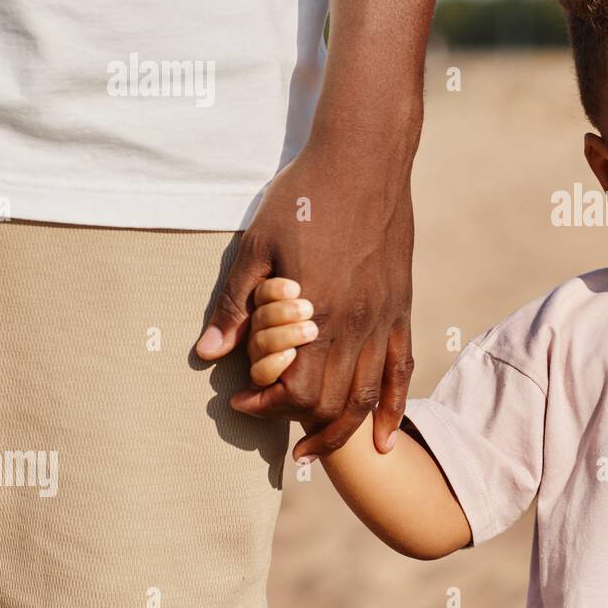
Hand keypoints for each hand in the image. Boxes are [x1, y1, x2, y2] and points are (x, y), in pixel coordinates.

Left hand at [195, 141, 414, 460]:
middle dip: (298, 420)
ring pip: (367, 395)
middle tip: (269, 415)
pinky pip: (401, 369)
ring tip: (315, 448)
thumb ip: (234, 305)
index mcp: (318, 310)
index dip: (266, 404)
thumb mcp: (255, 245)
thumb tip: (206, 354)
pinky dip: (392, 408)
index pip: (295, 386)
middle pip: (332, 400)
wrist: (363, 159)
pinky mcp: (401, 307)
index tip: (243, 400)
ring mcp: (384, 317)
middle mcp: (357, 323)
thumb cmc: (303, 196)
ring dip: (340, 429)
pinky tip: (381, 439)